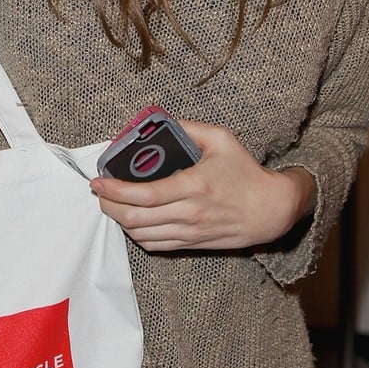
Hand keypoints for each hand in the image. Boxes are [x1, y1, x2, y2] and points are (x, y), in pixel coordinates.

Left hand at [90, 121, 315, 251]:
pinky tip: (132, 220)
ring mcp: (189, 232)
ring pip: (141, 235)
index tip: (98, 181)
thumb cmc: (246, 173)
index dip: (114, 190)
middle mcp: (189, 213)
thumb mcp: (222, 139)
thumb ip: (190, 129)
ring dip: (120, 221)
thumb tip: (163, 122)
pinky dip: (137, 234)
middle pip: (134, 219)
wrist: (270, 209)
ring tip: (113, 204)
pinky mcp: (192, 244)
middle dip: (109, 206)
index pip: (143, 194)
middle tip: (100, 192)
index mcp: (193, 186)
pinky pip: (155, 245)